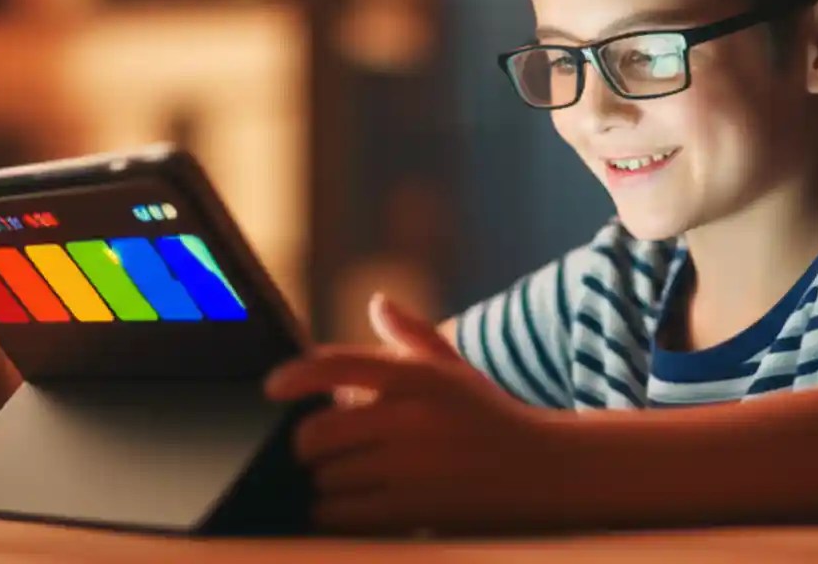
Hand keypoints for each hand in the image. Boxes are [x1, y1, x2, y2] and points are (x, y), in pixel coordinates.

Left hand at [265, 295, 564, 533]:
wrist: (545, 472)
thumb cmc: (488, 417)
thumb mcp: (454, 370)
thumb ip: (412, 335)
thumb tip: (377, 302)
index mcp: (418, 377)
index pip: (341, 365)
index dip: (297, 375)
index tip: (272, 388)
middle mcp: (412, 419)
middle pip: (318, 432)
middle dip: (310, 442)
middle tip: (319, 447)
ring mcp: (412, 468)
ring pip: (326, 477)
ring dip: (324, 481)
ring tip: (345, 477)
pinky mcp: (413, 512)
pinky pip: (341, 514)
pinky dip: (334, 511)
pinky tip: (351, 505)